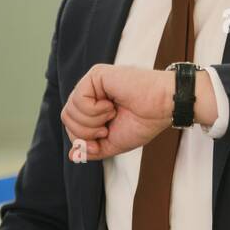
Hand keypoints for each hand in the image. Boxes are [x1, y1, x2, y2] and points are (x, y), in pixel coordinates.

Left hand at [61, 64, 175, 160]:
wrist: (163, 107)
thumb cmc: (145, 121)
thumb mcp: (114, 143)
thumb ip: (92, 149)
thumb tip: (73, 155)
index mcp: (95, 106)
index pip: (72, 124)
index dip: (81, 139)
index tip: (101, 141)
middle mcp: (91, 92)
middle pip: (67, 118)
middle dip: (84, 132)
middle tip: (105, 129)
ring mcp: (92, 82)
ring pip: (69, 111)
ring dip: (91, 121)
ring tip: (111, 115)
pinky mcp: (96, 75)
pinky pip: (78, 100)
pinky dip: (94, 111)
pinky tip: (110, 106)